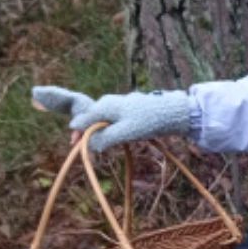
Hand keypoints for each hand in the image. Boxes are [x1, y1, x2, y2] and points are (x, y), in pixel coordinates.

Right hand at [32, 85, 190, 150]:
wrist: (174, 112)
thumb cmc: (149, 121)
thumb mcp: (126, 133)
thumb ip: (105, 138)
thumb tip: (88, 145)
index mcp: (104, 106)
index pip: (82, 120)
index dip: (76, 133)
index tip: (73, 145)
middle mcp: (108, 102)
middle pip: (88, 117)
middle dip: (81, 129)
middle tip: (74, 139)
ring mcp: (117, 105)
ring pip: (99, 119)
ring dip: (94, 130)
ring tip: (89, 140)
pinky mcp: (126, 110)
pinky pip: (109, 119)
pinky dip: (104, 127)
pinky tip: (106, 134)